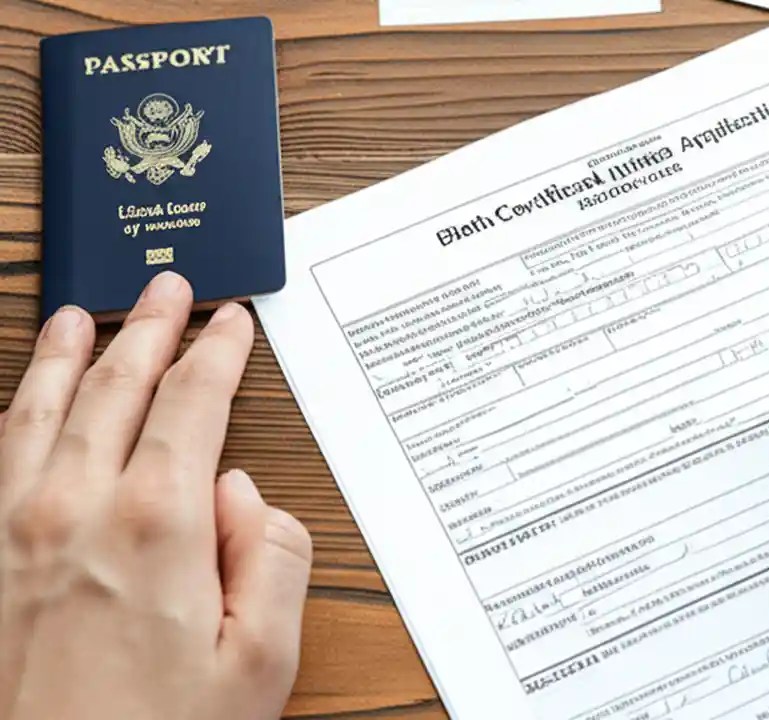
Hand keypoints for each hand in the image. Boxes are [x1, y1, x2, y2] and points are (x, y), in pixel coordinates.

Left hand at [0, 272, 312, 718]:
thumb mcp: (259, 663)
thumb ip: (273, 561)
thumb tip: (248, 496)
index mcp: (157, 526)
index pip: (193, 405)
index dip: (216, 353)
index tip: (231, 322)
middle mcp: (75, 509)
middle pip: (115, 388)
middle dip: (147, 329)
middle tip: (166, 289)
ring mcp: (11, 530)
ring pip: (40, 408)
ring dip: (67, 352)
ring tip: (82, 314)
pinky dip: (16, 405)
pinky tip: (25, 397)